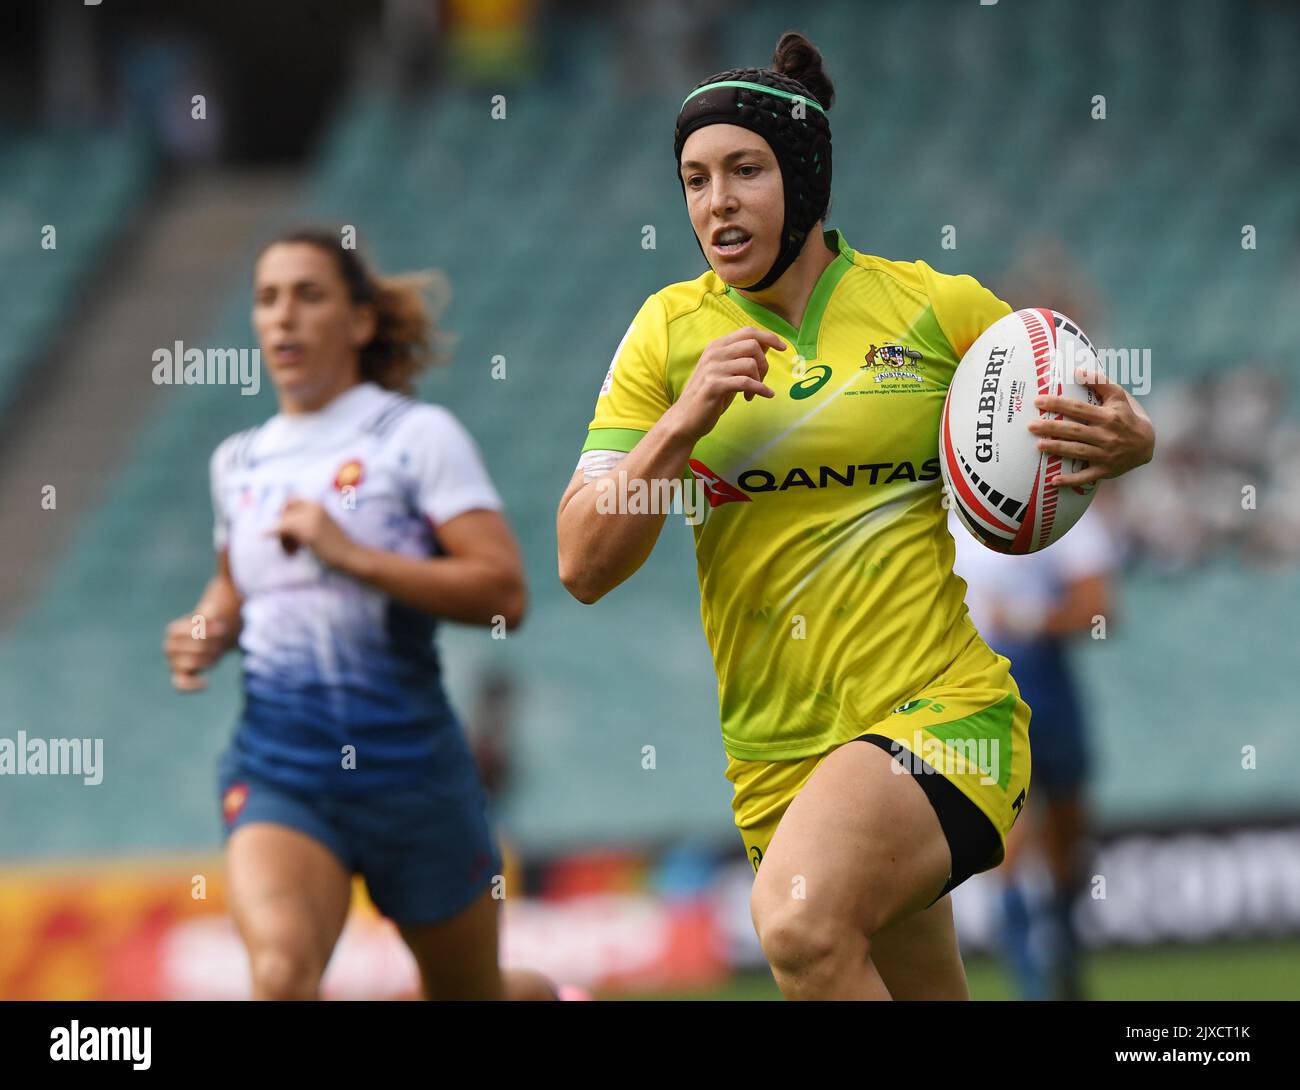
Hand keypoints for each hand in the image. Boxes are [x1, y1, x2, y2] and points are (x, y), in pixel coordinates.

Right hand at [162, 612, 235, 691]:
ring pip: (190, 664)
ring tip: (218, 653)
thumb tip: (210, 618)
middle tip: (222, 642)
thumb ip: (209, 616)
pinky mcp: (180, 674)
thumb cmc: (212, 625)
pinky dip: (191, 685)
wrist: (212, 637)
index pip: (188, 632)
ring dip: (209, 659)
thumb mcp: (212, 615)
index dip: (207, 631)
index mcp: (173, 630)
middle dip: (212, 645)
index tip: (222, 627)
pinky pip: (179, 684)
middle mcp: (169, 647)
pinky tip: (205, 683)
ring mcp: (173, 661)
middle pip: (193, 648)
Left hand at [267, 498, 359, 570]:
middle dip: (282, 528)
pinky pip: (282, 529)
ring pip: (283, 522)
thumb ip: (306, 521)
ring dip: (282, 538)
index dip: (284, 515)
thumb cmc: (337, 546)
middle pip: (284, 512)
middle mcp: (313, 507)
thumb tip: (280, 525)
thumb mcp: (322, 527)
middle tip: (288, 547)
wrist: (350, 555)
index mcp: (317, 505)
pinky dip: (271, 532)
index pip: (290, 502)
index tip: (283, 530)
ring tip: (291, 552)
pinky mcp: (307, 530)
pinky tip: (262, 536)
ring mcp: (310, 518)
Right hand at [664, 326, 783, 442]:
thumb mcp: (727, 372)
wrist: (685, 419)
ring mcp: (712, 368)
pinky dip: (760, 389)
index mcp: (717, 346)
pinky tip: (765, 395)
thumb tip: (766, 344)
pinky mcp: (714, 385)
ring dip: (760, 380)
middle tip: (761, 380)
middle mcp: (714, 353)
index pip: (748, 331)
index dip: (769, 337)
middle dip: (764, 363)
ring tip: (753, 393)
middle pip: (752, 345)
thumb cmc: (709, 396)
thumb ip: (742, 357)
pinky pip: (746, 382)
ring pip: (750, 363)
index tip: (783, 348)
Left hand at [1029, 366, 1154, 487]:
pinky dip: (1071, 480)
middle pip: (1075, 431)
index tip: (1038, 401)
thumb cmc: (1126, 415)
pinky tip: (1053, 481)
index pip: (1079, 409)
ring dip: (1057, 449)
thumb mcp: (1118, 396)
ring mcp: (1106, 455)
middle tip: (1030, 426)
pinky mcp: (1105, 471)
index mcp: (1108, 416)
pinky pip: (1086, 477)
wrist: (1147, 443)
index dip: (1058, 404)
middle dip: (1051, 428)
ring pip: (1078, 452)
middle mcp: (1107, 436)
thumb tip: (1077, 370)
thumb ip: (1099, 382)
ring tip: (1038, 445)